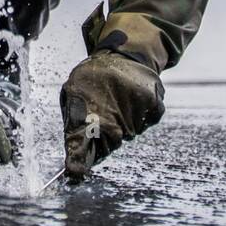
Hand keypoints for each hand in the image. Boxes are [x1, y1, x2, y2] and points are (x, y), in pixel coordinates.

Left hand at [60, 51, 163, 181]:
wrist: (125, 52)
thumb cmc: (95, 76)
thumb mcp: (74, 89)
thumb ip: (73, 118)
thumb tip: (72, 152)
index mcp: (84, 103)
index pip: (79, 138)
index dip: (77, 158)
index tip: (75, 173)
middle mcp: (110, 107)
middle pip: (110, 144)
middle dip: (106, 139)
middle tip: (105, 118)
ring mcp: (133, 105)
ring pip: (129, 135)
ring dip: (124, 126)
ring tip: (119, 103)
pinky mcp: (152, 102)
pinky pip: (147, 124)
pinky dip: (142, 117)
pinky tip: (133, 101)